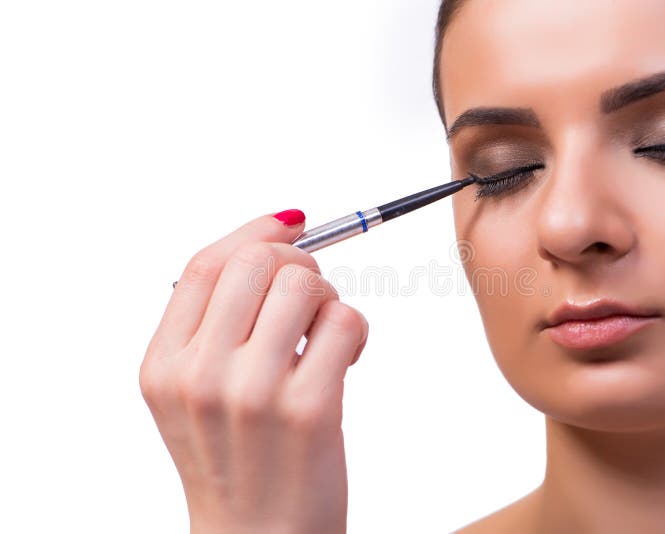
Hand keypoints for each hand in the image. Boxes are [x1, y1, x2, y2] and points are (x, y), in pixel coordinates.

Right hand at [139, 210, 368, 533]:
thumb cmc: (237, 459)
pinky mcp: (309, 409)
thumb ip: (215, 322)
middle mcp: (199, 375)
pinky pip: (345, 321)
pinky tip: (347, 358)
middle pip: (256, 261)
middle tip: (310, 297)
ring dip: (328, 299)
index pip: (206, 265)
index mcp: (163, 365)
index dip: (255, 231)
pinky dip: (356, 329)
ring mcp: (253, 392)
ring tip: (325, 335)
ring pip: (304, 284)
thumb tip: (277, 233)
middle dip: (298, 264)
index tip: (292, 223)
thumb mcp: (193, 393)